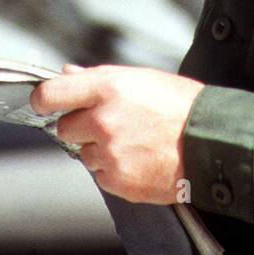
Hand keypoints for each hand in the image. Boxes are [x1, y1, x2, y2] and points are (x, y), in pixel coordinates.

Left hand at [31, 64, 206, 203]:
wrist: (211, 144)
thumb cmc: (181, 106)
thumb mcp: (142, 78)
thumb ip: (99, 78)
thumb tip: (66, 73)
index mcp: (108, 87)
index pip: (51, 94)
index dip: (42, 100)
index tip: (42, 104)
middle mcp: (103, 120)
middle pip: (65, 127)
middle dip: (80, 126)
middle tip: (109, 124)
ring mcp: (109, 152)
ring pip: (83, 153)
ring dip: (99, 150)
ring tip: (133, 142)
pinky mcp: (117, 180)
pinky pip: (100, 176)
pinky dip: (114, 170)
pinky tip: (139, 159)